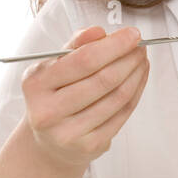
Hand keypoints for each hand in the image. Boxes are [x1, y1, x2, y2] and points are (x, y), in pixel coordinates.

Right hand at [22, 25, 148, 170]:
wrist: (50, 141)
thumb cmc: (55, 95)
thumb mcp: (55, 66)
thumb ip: (76, 45)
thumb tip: (98, 31)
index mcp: (36, 84)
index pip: (82, 60)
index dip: (113, 45)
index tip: (132, 34)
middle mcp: (48, 111)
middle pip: (103, 80)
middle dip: (128, 58)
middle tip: (141, 46)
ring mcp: (69, 132)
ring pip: (117, 97)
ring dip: (136, 74)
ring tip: (141, 60)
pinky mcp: (90, 146)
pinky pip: (122, 114)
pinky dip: (136, 92)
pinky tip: (138, 79)